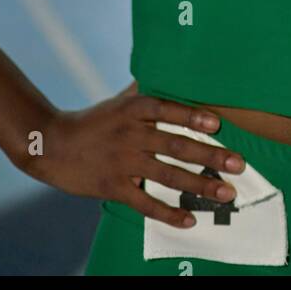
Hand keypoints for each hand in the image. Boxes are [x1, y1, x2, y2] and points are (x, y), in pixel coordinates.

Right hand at [20, 84, 247, 227]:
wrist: (51, 144)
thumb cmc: (94, 120)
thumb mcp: (119, 100)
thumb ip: (147, 91)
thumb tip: (176, 70)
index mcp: (133, 110)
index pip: (167, 110)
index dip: (192, 116)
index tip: (218, 124)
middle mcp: (131, 135)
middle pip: (176, 145)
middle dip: (210, 156)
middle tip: (239, 163)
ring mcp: (122, 162)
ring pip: (167, 175)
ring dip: (199, 186)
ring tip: (226, 193)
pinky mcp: (113, 187)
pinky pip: (145, 203)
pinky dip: (168, 213)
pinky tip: (189, 219)